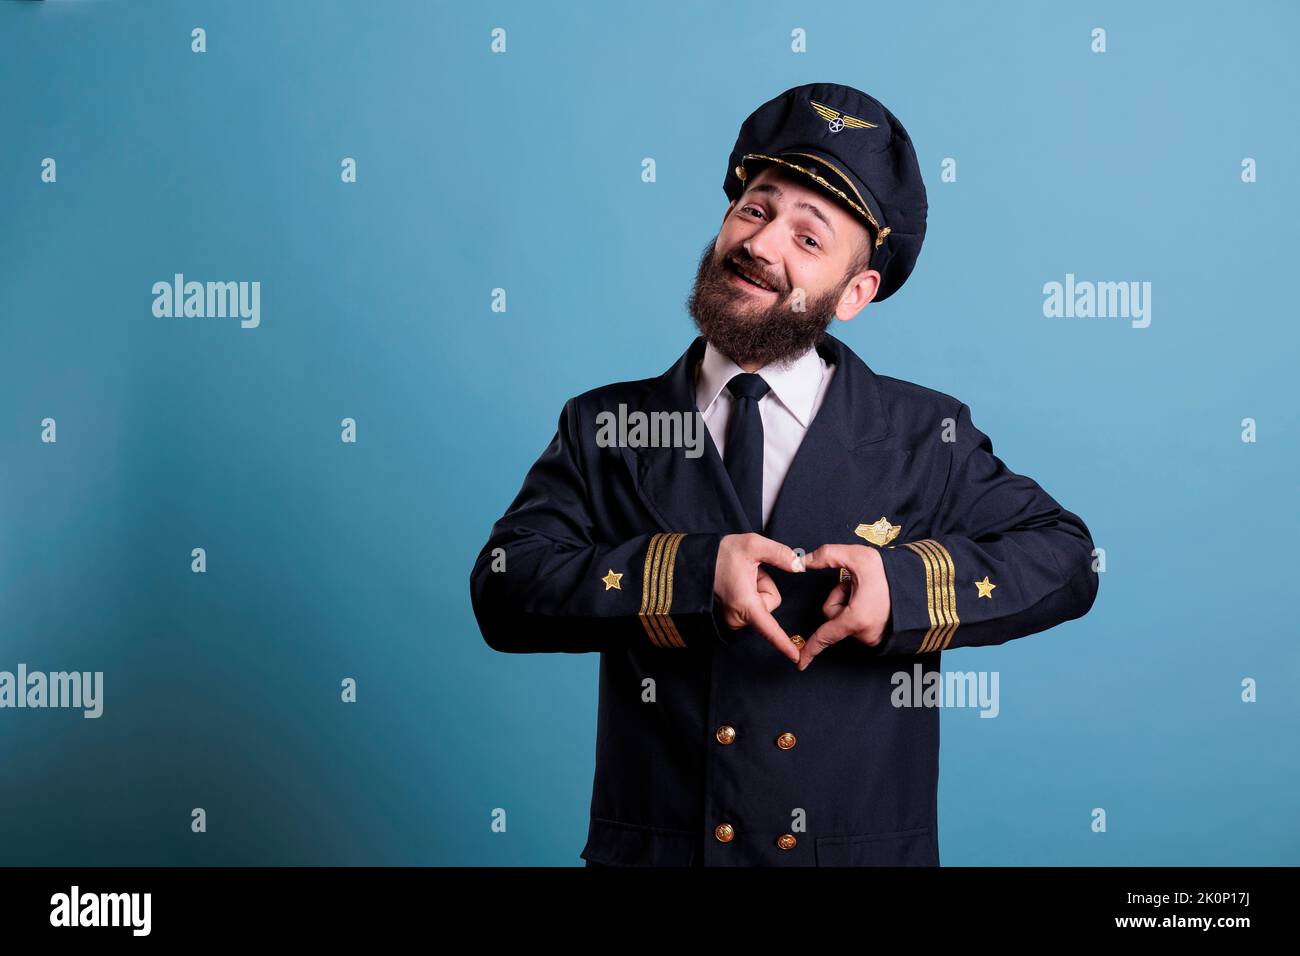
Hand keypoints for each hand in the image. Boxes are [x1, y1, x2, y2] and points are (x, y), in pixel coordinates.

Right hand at [713, 533, 804, 662]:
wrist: (696, 560)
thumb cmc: (721, 553)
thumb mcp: (753, 545)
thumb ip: (780, 554)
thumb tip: (799, 565)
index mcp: (745, 603)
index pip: (769, 629)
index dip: (784, 643)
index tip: (795, 658)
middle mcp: (737, 617)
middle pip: (770, 603)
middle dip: (764, 585)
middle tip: (747, 572)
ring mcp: (733, 619)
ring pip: (763, 604)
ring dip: (757, 588)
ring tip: (740, 576)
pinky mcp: (731, 618)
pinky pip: (753, 606)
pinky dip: (750, 593)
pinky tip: (739, 582)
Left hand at [796, 544, 890, 670]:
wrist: (922, 583)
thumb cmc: (890, 571)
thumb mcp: (857, 556)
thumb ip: (826, 555)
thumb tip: (802, 562)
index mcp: (856, 619)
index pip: (825, 636)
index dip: (810, 649)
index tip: (799, 664)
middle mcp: (865, 634)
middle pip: (834, 616)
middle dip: (840, 599)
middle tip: (859, 586)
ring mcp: (874, 637)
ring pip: (847, 620)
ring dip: (852, 604)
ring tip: (871, 593)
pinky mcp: (881, 637)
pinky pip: (859, 625)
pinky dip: (862, 612)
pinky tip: (875, 601)